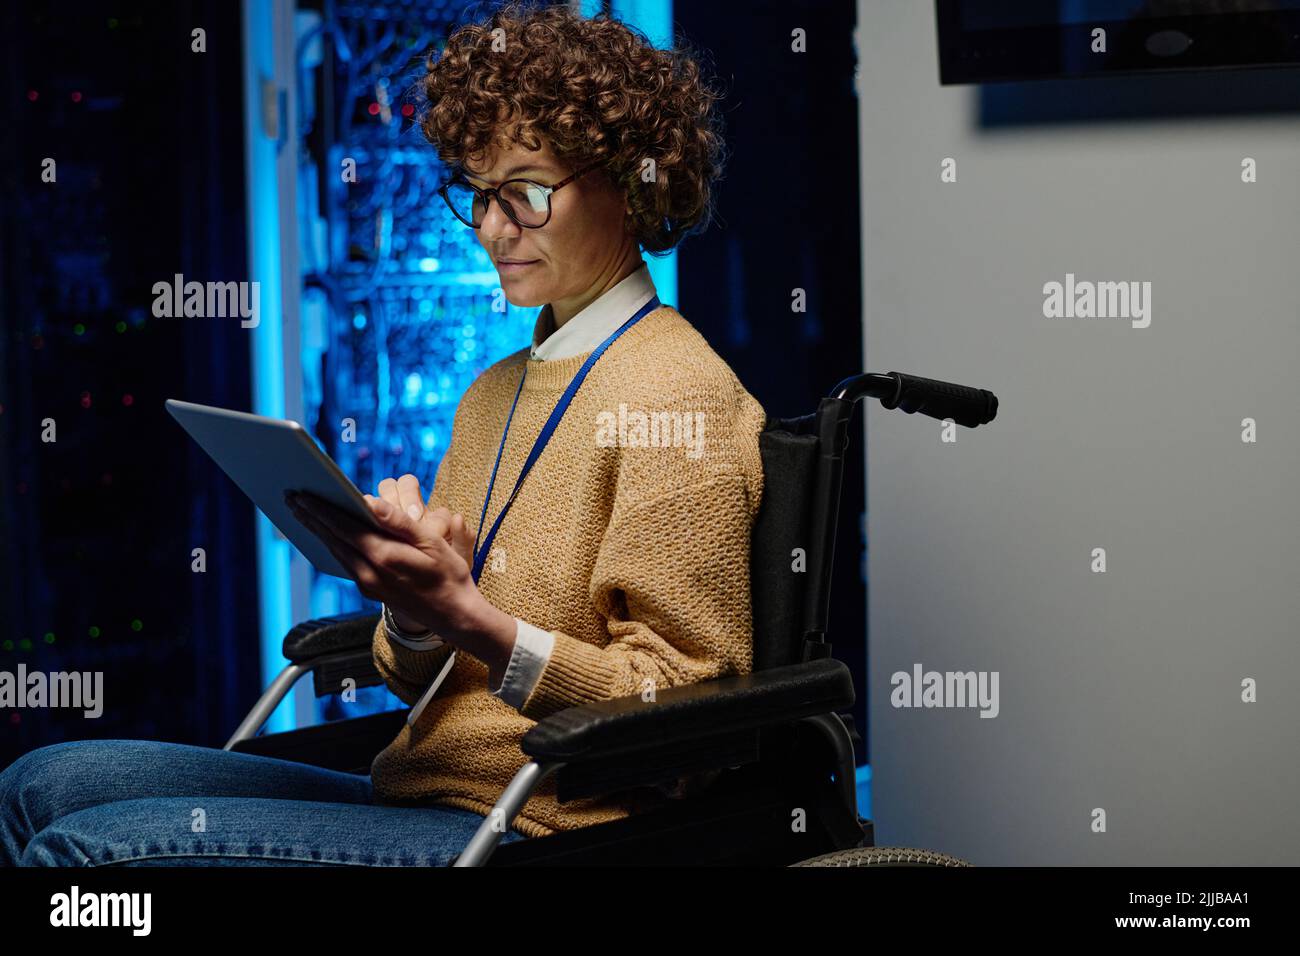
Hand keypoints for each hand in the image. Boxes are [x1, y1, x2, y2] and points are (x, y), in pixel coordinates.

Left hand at [283, 477, 514, 679]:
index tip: (301, 493)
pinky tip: (329, 536)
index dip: (320, 508)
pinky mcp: (369, 590)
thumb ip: (398, 522)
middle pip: (332, 539)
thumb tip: (369, 502)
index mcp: (383, 556)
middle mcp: (369, 572)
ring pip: (336, 552)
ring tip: (303, 513)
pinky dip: (333, 545)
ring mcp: (367, 584)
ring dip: (318, 531)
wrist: (454, 615)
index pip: (343, 526)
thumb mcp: (432, 543)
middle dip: (310, 517)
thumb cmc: (448, 575)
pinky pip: (345, 562)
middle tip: (290, 498)